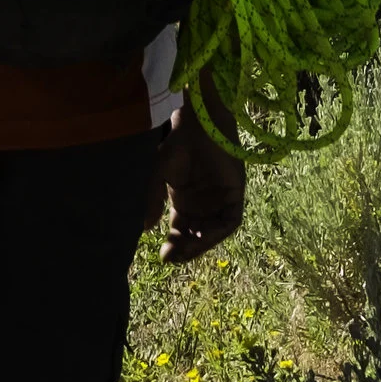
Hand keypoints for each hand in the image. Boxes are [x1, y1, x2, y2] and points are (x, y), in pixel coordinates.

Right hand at [153, 111, 245, 262]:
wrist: (197, 123)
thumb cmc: (176, 145)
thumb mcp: (158, 176)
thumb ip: (152, 201)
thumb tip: (145, 229)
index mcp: (185, 201)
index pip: (181, 230)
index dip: (174, 244)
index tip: (163, 257)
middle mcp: (203, 204)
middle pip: (197, 235)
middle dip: (186, 249)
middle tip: (173, 257)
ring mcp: (220, 200)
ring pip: (213, 232)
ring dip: (202, 244)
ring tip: (186, 251)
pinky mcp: (235, 194)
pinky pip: (230, 221)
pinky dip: (218, 231)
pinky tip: (203, 237)